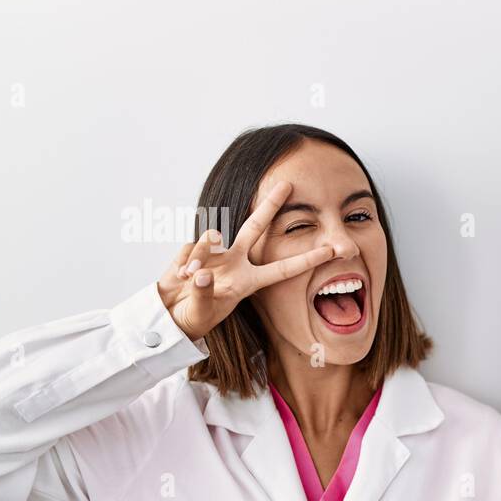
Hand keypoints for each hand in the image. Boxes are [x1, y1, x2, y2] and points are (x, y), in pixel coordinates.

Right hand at [156, 180, 336, 341]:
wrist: (168, 314)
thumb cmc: (194, 316)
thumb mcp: (202, 311)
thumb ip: (204, 292)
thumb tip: (203, 273)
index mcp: (249, 281)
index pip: (283, 269)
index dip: (307, 260)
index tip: (332, 250)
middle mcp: (236, 262)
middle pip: (255, 228)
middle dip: (269, 205)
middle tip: (286, 184)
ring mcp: (215, 254)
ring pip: (213, 239)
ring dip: (202, 253)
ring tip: (190, 276)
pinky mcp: (192, 250)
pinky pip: (190, 249)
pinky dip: (184, 264)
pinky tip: (179, 277)